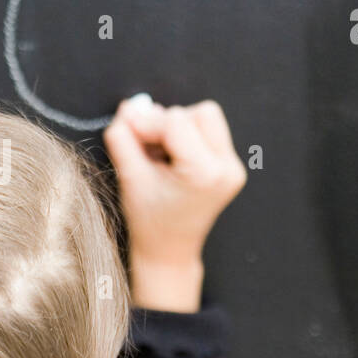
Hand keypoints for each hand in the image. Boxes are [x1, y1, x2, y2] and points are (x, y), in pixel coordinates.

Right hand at [103, 96, 246, 311]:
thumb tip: (129, 107)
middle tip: (145, 148)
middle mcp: (227, 168)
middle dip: (165, 124)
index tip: (127, 133)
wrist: (169, 251)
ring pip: (205, 116)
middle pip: (196, 113)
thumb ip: (123, 138)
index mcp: (204, 174)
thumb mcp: (129, 177)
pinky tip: (172, 158)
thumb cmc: (148, 220)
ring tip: (159, 155)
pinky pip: (210, 130)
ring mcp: (234, 167)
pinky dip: (187, 136)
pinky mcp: (232, 166)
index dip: (146, 122)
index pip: (175, 121)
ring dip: (177, 128)